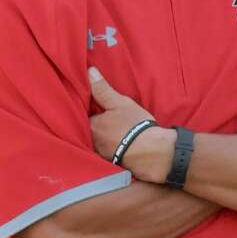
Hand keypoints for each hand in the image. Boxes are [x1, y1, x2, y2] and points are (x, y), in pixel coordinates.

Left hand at [88, 67, 173, 182]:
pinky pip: (105, 154)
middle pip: (86, 131)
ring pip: (95, 143)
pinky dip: (108, 149)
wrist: (155, 153)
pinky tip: (116, 145)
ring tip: (109, 132)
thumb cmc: (136, 127)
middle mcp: (92, 143)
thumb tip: (89, 72)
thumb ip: (103, 89)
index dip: (86, 111)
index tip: (92, 107)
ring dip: (100, 138)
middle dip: (92, 125)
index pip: (81, 116)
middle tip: (102, 119)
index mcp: (91, 127)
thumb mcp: (120, 103)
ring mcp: (101, 156)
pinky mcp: (112, 165)